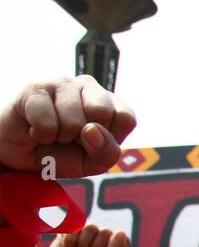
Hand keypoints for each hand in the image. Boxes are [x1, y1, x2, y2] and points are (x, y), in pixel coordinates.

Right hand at [0, 76, 134, 175]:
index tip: (94, 142)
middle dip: (86, 137)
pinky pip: (46, 122)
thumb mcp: (94, 162)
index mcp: (111, 102)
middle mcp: (89, 87)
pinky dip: (42, 135)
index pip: (126, 117)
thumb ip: (107, 152)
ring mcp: (62, 84)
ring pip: (74, 120)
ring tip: (54, 133)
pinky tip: (36, 129)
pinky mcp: (35, 88)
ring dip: (61, 137)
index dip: (110, 138)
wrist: (25, 155)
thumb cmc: (65, 154)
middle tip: (73, 138)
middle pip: (103, 110)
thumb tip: (91, 129)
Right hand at [42, 224, 129, 246]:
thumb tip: (121, 232)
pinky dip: (69, 241)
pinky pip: (74, 227)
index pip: (122, 238)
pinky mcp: (72, 228)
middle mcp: (103, 237)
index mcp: (116, 246)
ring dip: (81, 244)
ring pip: (90, 227)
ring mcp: (88, 232)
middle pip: (105, 232)